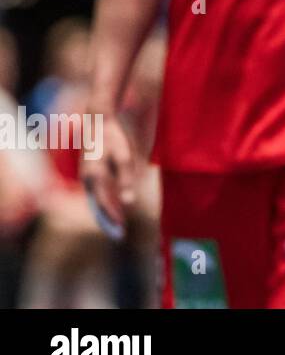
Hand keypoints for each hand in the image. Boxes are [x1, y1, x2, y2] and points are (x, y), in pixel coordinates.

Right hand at [79, 113, 135, 237]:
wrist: (99, 119)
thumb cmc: (114, 136)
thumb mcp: (124, 156)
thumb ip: (126, 178)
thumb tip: (128, 201)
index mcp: (95, 177)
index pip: (104, 204)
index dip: (113, 218)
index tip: (122, 230)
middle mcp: (87, 179)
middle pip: (97, 205)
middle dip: (108, 219)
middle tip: (119, 234)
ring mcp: (86, 175)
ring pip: (96, 199)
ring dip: (105, 212)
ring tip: (116, 224)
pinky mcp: (88, 171)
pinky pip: (96, 192)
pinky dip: (103, 201)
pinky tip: (112, 206)